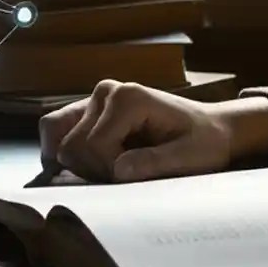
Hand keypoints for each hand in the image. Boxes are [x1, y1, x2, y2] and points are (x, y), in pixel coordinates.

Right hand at [38, 79, 235, 182]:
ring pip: (57, 136)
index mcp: (129, 98)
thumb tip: (118, 171)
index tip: (136, 175)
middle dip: (93, 169)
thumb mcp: (189, 158)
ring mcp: (96, 98)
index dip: (109, 171)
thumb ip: (155, 163)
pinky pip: (56, 128)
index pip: (94, 146)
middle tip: (125, 174)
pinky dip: (63, 152)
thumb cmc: (203, 142)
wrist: (211, 128)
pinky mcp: (90, 108)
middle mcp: (107, 91)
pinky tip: (88, 165)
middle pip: (72, 145)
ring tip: (109, 168)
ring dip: (78, 162)